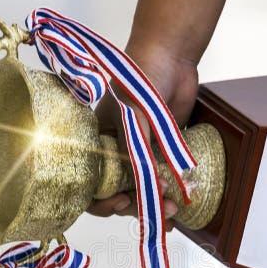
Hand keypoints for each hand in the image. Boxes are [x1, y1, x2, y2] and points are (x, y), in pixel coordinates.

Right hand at [88, 42, 199, 230]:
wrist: (170, 56)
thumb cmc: (139, 77)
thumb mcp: (131, 117)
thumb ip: (134, 151)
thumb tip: (142, 186)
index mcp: (95, 143)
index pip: (90, 184)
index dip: (102, 201)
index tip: (123, 202)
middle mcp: (113, 152)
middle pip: (116, 193)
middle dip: (134, 206)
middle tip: (155, 210)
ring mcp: (137, 153)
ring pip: (139, 191)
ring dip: (154, 204)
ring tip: (172, 212)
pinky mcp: (160, 151)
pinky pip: (160, 180)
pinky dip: (168, 195)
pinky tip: (177, 208)